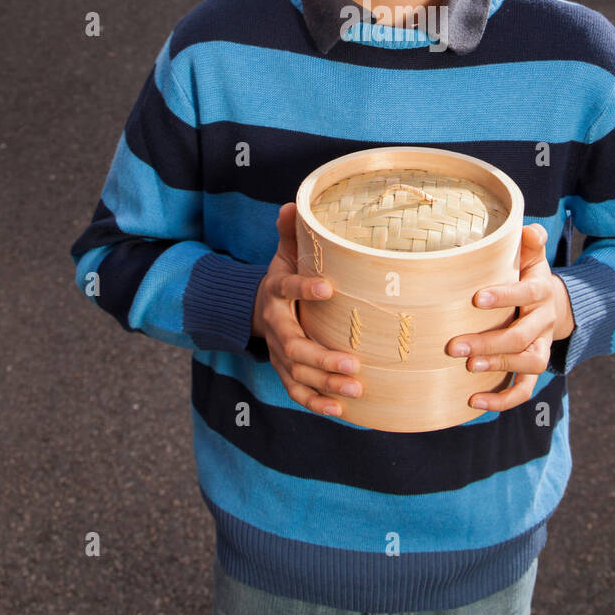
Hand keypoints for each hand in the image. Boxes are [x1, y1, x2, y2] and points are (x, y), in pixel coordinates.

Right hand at [251, 203, 361, 417]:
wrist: (258, 307)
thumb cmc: (284, 275)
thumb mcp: (285, 252)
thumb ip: (290, 232)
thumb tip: (292, 204)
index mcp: (275, 289)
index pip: (287, 287)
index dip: (304, 288)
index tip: (329, 287)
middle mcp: (275, 324)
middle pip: (293, 345)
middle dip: (321, 357)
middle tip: (352, 363)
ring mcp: (278, 351)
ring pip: (297, 373)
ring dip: (325, 383)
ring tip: (356, 388)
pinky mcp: (285, 371)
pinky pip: (297, 391)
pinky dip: (316, 403)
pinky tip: (341, 410)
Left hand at [447, 223, 574, 412]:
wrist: (552, 303)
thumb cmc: (528, 275)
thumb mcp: (531, 256)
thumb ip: (529, 243)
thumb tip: (528, 229)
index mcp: (540, 291)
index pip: (527, 294)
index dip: (504, 297)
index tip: (475, 299)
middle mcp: (543, 321)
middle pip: (522, 337)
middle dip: (489, 343)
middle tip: (454, 346)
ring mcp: (541, 346)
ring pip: (529, 363)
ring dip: (498, 366)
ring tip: (468, 368)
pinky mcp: (533, 366)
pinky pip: (525, 389)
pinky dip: (503, 400)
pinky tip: (474, 402)